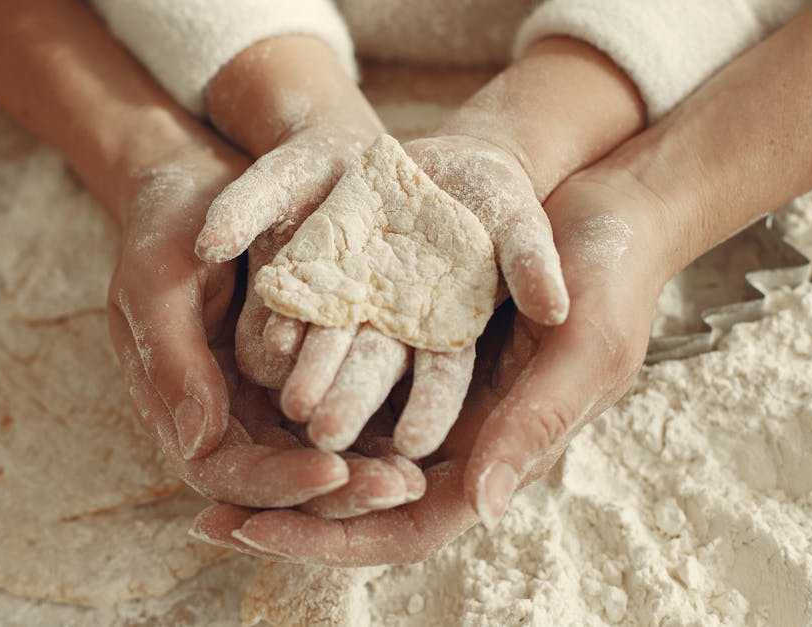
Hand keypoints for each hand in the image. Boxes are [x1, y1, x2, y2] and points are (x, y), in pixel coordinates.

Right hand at [107, 142, 422, 517]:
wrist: (208, 183)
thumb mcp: (157, 280)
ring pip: (318, 460)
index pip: (224, 471)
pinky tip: (423, 439)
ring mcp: (270, 400)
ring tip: (416, 480)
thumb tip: (199, 443)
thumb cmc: (171, 225)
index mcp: (179, 407)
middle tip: (397, 489)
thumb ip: (172, 359)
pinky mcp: (313, 373)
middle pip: (281, 482)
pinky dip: (379, 434)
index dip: (277, 481)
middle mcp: (228, 417)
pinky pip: (344, 415)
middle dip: (338, 493)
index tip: (332, 472)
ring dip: (367, 476)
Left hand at [188, 166, 671, 564]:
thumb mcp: (583, 350)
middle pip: (358, 496)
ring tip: (200, 452)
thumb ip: (535, 423)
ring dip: (274, 447)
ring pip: (339, 433)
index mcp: (496, 454)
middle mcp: (452, 430)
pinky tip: (236, 372)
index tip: (260, 533)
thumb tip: (478, 504)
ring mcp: (422, 383)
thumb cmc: (611, 279)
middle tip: (204, 516)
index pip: (408, 526)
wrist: (597, 202)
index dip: (334, 541)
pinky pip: (339, 364)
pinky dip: (291, 373)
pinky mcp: (402, 332)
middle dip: (284, 510)